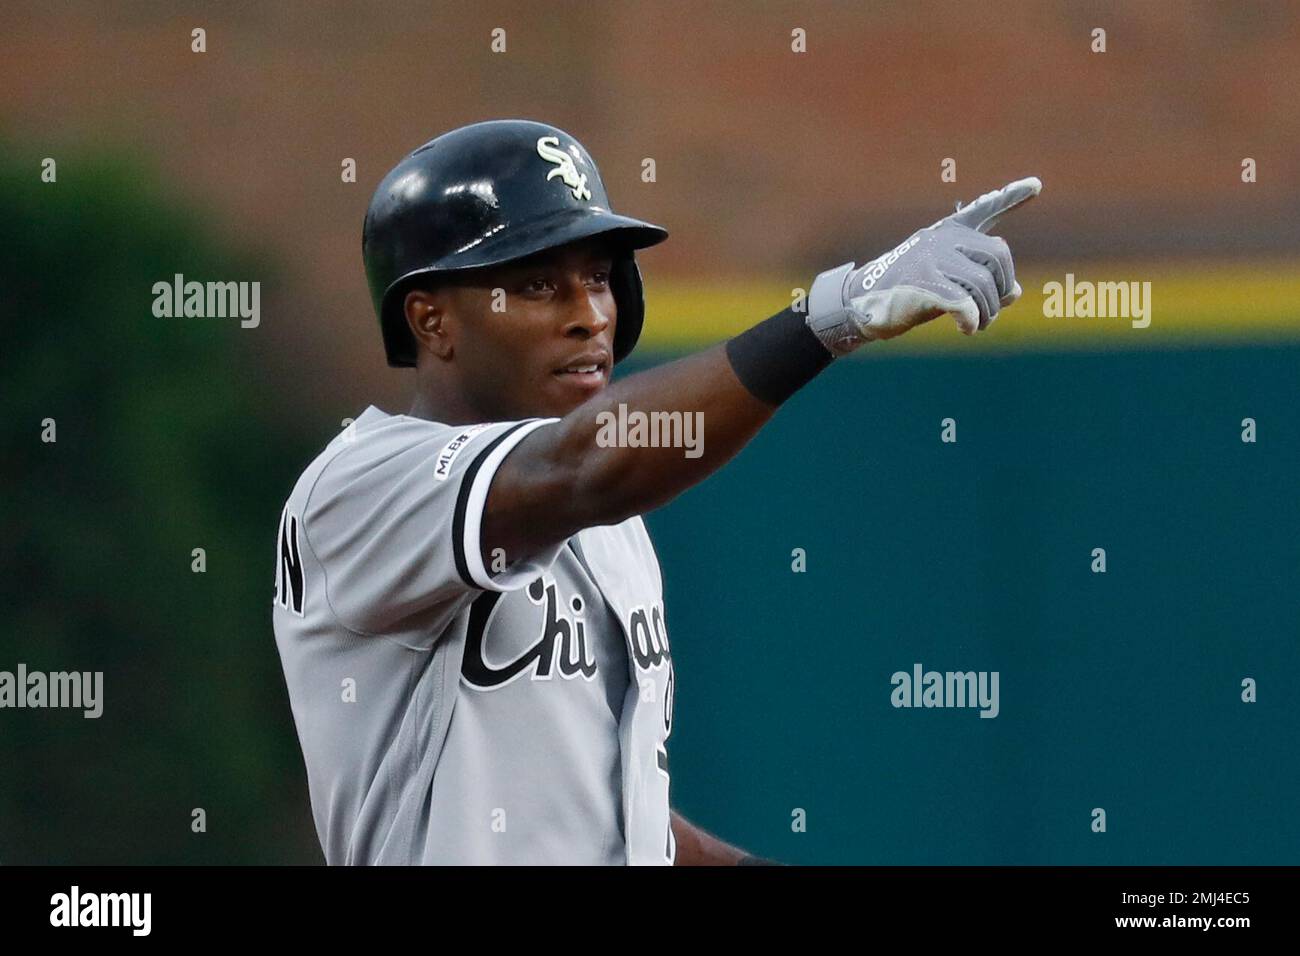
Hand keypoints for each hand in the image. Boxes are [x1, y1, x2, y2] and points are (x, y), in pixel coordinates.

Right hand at [806, 177, 1041, 352]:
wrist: (858, 305)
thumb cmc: (902, 295)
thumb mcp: (945, 284)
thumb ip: (979, 282)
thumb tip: (1015, 292)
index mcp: (946, 233)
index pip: (984, 211)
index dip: (1011, 198)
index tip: (1037, 185)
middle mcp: (942, 239)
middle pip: (999, 256)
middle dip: (1002, 287)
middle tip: (992, 310)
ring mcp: (933, 259)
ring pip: (984, 284)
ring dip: (989, 312)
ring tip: (979, 324)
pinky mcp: (925, 284)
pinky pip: (965, 303)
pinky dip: (972, 319)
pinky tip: (969, 329)